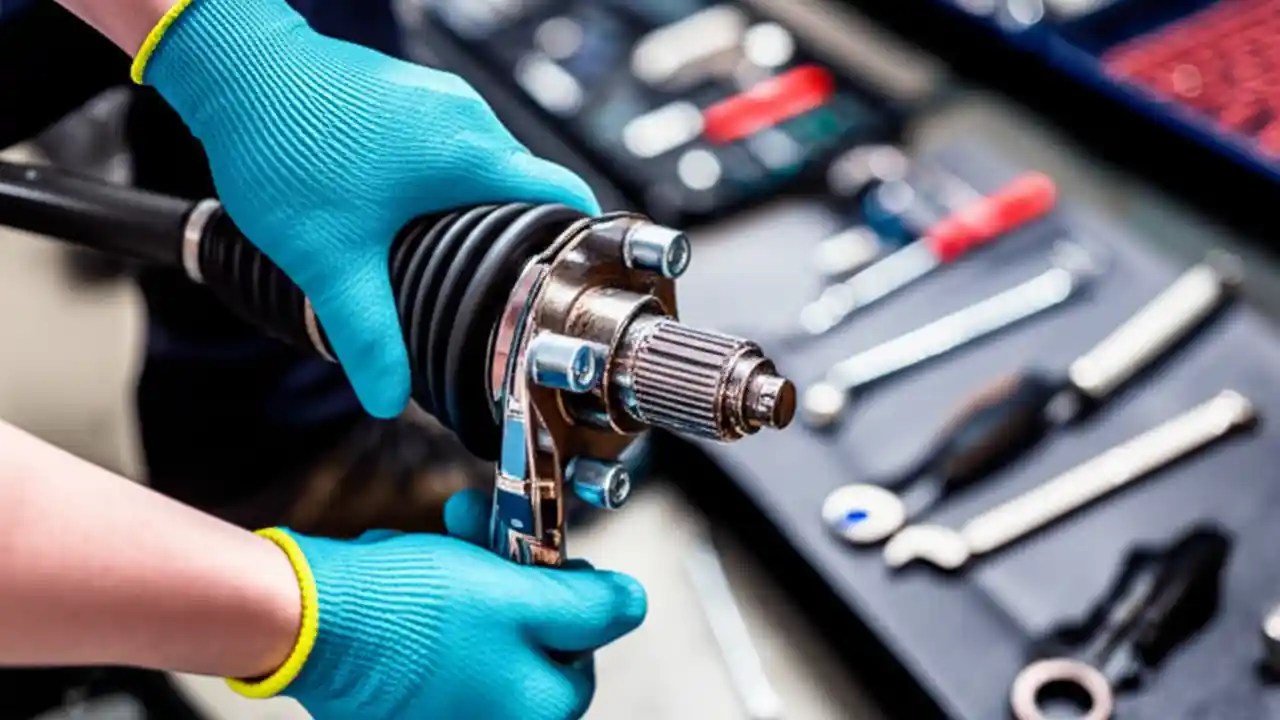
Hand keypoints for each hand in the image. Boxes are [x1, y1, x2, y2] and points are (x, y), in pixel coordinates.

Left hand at [139, 0, 598, 417]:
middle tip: (495, 288)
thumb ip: (366, 334)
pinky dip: (440, 181)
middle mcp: (467, 118)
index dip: (578, 243)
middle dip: (513, 239)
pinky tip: (399, 209)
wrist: (230, 64)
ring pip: (482, 165)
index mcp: (471, 155)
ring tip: (440, 253)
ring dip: (471, 209)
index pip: (564, 196)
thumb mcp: (330, 260)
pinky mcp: (408, 93)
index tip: (575, 278)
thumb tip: (387, 396)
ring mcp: (437, 98)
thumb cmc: (283, 143)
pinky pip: (449, 143)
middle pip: (524, 188)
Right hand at [244, 490, 645, 719]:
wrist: (307, 618)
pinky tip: (414, 566)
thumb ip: (591, 607)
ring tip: (447, 536)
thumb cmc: (414, 611)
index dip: (567, 591)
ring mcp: (444, 716)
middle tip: (490, 532)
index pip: (582, 649)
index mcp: (535, 712)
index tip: (543, 558)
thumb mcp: (522, 596)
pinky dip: (435, 600)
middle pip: (530, 637)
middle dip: (513, 573)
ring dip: (474, 574)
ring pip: (483, 630)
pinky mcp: (403, 701)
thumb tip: (634, 603)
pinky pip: (438, 643)